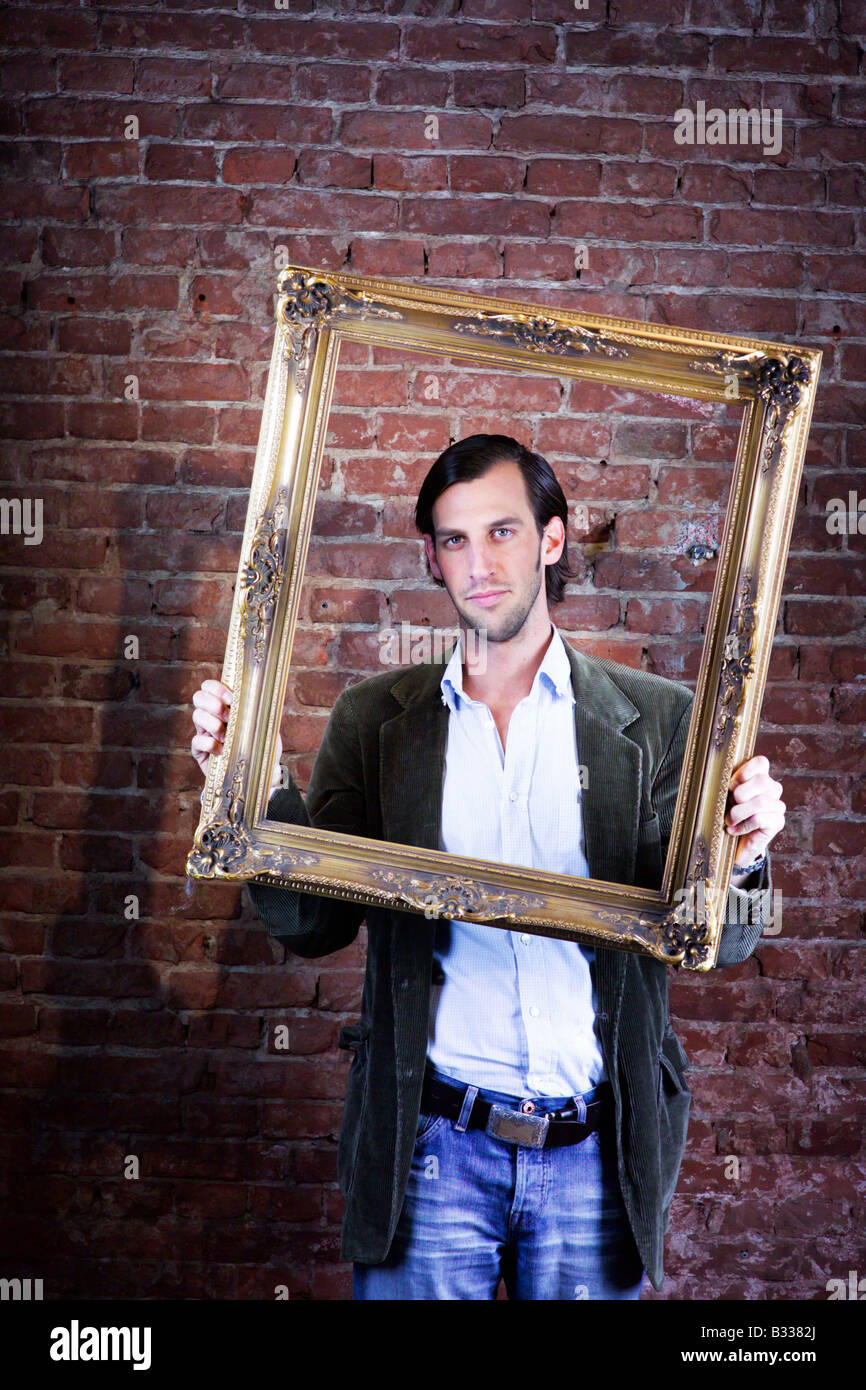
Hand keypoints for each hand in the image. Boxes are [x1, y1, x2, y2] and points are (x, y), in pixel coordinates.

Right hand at [190, 680, 282, 793]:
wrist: (260, 769)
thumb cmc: (261, 743)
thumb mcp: (264, 723)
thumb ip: (257, 708)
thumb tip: (259, 694)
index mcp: (224, 704)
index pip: (209, 686)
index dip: (217, 689)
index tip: (232, 699)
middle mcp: (211, 715)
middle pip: (198, 697)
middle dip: (214, 705)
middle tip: (229, 717)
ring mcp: (204, 732)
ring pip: (197, 716)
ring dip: (213, 725)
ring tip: (227, 737)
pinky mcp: (200, 751)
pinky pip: (197, 741)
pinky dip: (210, 744)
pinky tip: (222, 750)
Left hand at [725, 754, 784, 871]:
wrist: (734, 845)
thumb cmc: (727, 815)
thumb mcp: (725, 796)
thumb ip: (728, 783)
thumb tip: (720, 776)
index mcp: (760, 777)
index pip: (761, 762)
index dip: (744, 772)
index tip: (731, 785)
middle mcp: (773, 789)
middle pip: (762, 781)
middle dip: (740, 794)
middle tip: (729, 805)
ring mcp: (778, 806)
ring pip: (760, 802)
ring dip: (738, 813)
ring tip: (729, 821)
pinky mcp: (778, 823)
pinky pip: (759, 819)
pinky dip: (742, 826)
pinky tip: (734, 830)